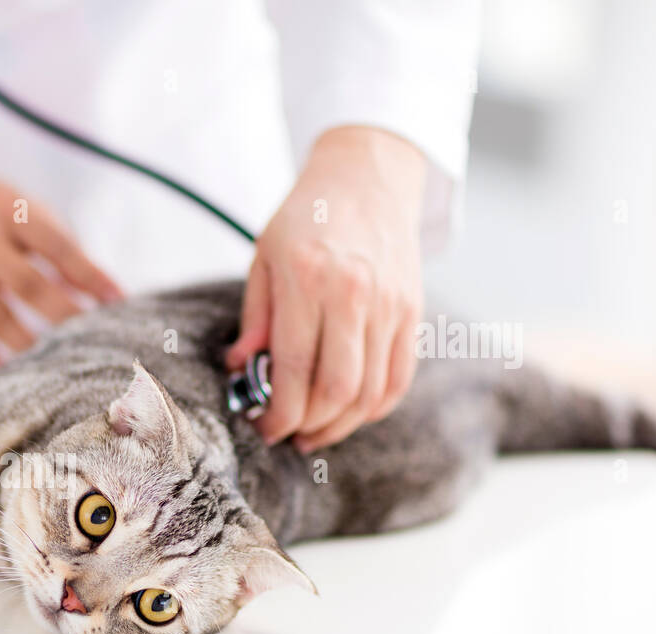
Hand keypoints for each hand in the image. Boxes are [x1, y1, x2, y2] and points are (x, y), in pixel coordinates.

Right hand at [0, 152, 121, 369]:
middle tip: (95, 339)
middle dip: (65, 315)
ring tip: (60, 364)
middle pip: (28, 285)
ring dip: (31, 344)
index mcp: (4, 207)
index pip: (55, 244)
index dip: (88, 273)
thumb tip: (92, 286)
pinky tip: (10, 373)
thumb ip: (48, 237)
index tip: (118, 299)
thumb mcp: (8, 202)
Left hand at [226, 127, 425, 451]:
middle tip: (287, 434)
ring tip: (314, 432)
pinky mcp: (413, 310)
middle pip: (336, 390)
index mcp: (308, 280)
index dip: (277, 412)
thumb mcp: (264, 257)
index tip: (264, 427)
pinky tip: (351, 414)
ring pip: (369, 392)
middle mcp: (354, 294)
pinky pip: (399, 378)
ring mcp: (390, 304)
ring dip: (340, 425)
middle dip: (307, 426)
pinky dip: (375, 407)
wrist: (368, 176)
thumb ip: (256, 317)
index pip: (292, 368)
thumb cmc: (306, 217)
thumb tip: (242, 368)